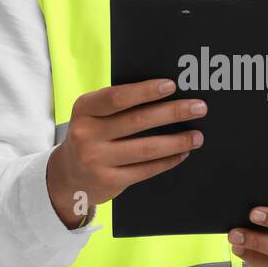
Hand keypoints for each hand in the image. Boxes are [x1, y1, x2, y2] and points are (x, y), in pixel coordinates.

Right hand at [47, 79, 206, 228]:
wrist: (68, 175)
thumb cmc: (92, 135)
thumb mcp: (94, 115)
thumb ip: (119, 104)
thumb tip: (167, 94)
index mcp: (84, 109)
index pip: (117, 97)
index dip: (145, 91)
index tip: (172, 85)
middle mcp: (86, 134)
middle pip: (138, 121)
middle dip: (173, 113)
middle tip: (199, 107)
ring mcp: (96, 160)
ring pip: (146, 148)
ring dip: (177, 141)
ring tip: (197, 136)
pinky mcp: (108, 181)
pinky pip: (146, 169)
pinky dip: (168, 161)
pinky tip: (182, 153)